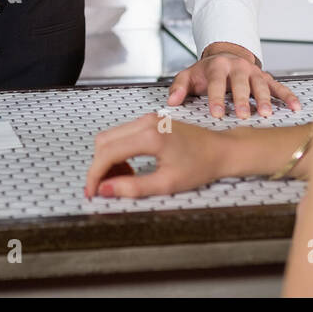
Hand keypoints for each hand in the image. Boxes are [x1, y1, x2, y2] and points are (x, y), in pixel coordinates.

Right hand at [85, 113, 226, 198]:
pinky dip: (118, 151)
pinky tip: (129, 167)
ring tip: (121, 179)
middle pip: (104, 141)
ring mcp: (148, 119)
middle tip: (105, 188)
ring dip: (108, 159)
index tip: (92, 192)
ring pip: (111, 137)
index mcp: (150, 136)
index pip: (107, 153)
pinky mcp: (150, 121)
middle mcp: (146, 122)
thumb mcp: (167, 183)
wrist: (220, 151)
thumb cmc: (200, 166)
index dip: (95, 175)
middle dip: (99, 167)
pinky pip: (122, 134)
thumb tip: (106, 190)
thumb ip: (133, 187)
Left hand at [167, 43, 301, 117]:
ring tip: (266, 113)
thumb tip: (172, 102)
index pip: (216, 82)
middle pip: (240, 83)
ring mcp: (253, 71)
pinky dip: (287, 96)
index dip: (216, 97)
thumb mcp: (188, 75)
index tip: (216, 113)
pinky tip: (295, 107)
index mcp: (217, 66)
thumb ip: (179, 87)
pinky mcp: (265, 76)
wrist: (225, 55)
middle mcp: (237, 67)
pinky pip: (278, 86)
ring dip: (264, 98)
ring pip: (261, 84)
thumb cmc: (206, 72)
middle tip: (243, 115)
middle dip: (242, 99)